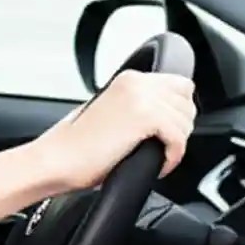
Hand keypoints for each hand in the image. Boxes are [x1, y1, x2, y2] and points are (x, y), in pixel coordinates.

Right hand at [32, 70, 196, 192]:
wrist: (57, 159)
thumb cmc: (79, 147)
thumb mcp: (114, 114)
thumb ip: (140, 106)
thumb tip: (168, 117)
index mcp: (128, 79)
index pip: (179, 85)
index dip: (177, 112)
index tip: (165, 132)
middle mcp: (136, 82)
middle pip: (187, 101)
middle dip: (180, 127)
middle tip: (162, 147)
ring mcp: (140, 97)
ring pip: (186, 120)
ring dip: (176, 144)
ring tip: (156, 157)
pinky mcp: (144, 117)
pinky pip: (179, 138)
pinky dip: (173, 157)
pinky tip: (157, 165)